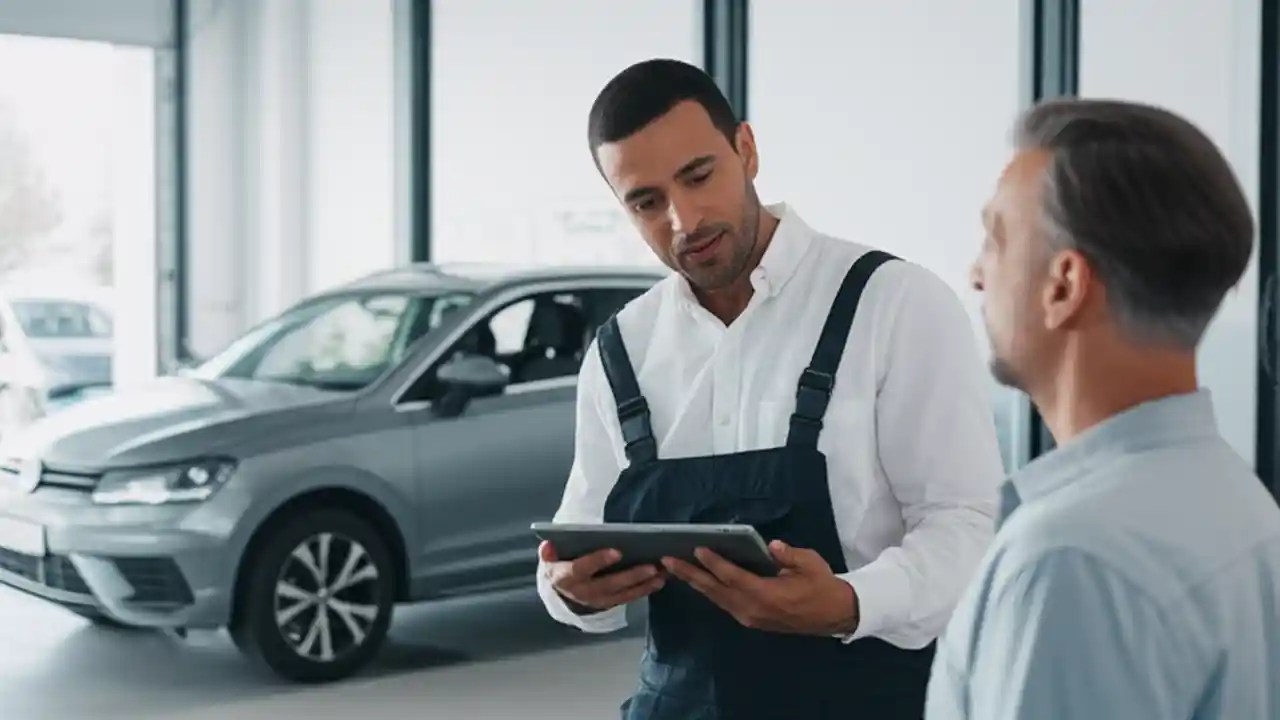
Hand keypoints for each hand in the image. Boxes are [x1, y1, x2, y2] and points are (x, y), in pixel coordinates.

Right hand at [540, 541, 665, 613]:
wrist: (559, 589)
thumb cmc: (559, 564)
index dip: (598, 560)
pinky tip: (659, 581)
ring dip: (642, 585)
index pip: (582, 569)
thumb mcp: (549, 557)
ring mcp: (596, 601)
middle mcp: (582, 592)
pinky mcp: (608, 604)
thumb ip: (548, 552)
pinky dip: (643, 590)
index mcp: (565, 577)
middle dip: (630, 576)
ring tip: (660, 574)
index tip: (617, 551)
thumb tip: (548, 544)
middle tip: (650, 566)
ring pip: (621, 594)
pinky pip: (627, 598)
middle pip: (608, 584)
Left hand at [662, 540, 858, 635]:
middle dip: (690, 575)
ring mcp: (751, 617)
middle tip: (668, 560)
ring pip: (717, 599)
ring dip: (696, 583)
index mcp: (767, 595)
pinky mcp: (752, 619)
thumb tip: (769, 545)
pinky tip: (699, 580)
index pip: (733, 577)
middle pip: (715, 590)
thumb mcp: (810, 564)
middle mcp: (754, 609)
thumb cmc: (822, 586)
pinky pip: (724, 603)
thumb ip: (787, 554)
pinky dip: (710, 590)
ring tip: (676, 568)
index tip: (697, 549)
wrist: (835, 615)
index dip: (714, 563)